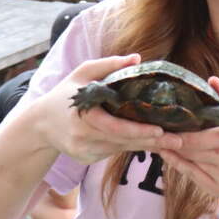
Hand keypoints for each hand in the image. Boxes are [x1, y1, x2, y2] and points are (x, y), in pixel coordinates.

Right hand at [35, 54, 174, 164]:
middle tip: (179, 140)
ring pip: (121, 148)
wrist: (39, 125)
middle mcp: (83, 138)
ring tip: (171, 142)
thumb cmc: (64, 94)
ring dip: (145, 145)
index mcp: (82, 117)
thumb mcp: (82, 74)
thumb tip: (138, 58)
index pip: (114, 127)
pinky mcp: (87, 159)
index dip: (138, 130)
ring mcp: (84, 152)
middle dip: (152, 142)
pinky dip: (130, 146)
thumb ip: (108, 65)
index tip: (160, 130)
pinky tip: (149, 142)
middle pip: (123, 142)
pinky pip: (114, 151)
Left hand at [156, 78, 218, 199]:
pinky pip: (191, 175)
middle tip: (156, 130)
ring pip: (189, 162)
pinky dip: (178, 164)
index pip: (198, 136)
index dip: (179, 130)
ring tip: (158, 139)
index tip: (165, 119)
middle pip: (191, 149)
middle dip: (172, 140)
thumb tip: (212, 80)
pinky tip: (167, 154)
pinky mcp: (217, 190)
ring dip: (172, 151)